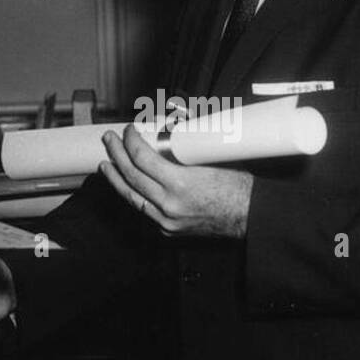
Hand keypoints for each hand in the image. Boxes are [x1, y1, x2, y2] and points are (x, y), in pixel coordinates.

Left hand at [99, 125, 252, 237]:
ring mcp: (168, 220)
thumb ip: (182, 150)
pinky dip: (134, 195)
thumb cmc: (236, 185)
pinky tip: (127, 186)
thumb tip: (166, 129)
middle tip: (109, 140)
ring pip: (132, 197)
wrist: (252, 216)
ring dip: (117, 179)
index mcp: (180, 183)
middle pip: (132, 176)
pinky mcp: (170, 229)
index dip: (131, 141)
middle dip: (117, 155)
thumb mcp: (208, 160)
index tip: (128, 130)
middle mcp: (169, 204)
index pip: (142, 158)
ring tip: (107, 165)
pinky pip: (145, 210)